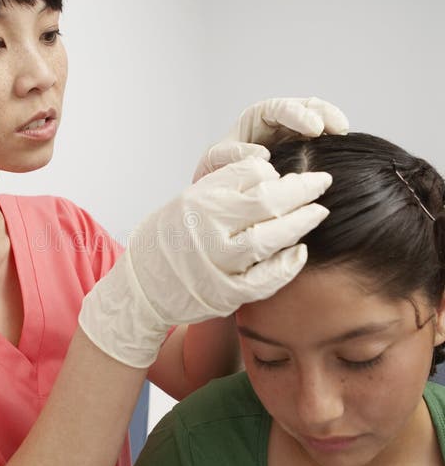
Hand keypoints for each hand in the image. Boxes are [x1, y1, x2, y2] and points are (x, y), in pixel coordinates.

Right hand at [79, 158, 331, 367]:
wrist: (142, 287)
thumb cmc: (172, 238)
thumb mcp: (190, 200)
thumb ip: (226, 186)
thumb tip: (273, 171)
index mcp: (199, 199)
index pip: (250, 173)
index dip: (276, 172)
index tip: (290, 174)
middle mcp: (206, 228)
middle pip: (266, 202)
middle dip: (302, 189)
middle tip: (324, 182)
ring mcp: (216, 262)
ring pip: (268, 239)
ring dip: (301, 224)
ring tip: (319, 212)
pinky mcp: (225, 293)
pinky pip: (265, 279)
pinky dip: (287, 265)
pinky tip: (301, 253)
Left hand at [193, 96, 347, 181]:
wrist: (223, 191)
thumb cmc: (218, 170)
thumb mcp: (217, 159)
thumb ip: (234, 154)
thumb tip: (263, 155)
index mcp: (258, 116)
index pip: (280, 108)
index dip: (299, 115)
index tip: (314, 129)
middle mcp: (280, 122)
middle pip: (308, 108)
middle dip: (324, 114)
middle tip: (338, 129)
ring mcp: (296, 136)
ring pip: (320, 123)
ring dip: (333, 127)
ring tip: (345, 137)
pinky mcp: (306, 152)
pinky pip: (323, 144)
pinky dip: (334, 146)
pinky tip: (343, 154)